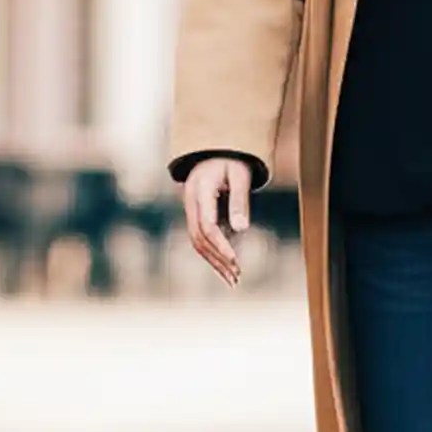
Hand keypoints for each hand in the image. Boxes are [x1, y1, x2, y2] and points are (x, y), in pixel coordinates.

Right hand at [182, 157, 250, 286]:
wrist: (214, 151)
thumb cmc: (231, 161)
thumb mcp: (239, 175)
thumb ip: (239, 200)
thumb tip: (242, 229)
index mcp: (199, 192)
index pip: (207, 226)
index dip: (221, 245)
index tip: (236, 261)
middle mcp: (190, 203)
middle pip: (199, 238)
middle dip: (218, 259)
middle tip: (237, 277)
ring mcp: (189, 210)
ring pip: (197, 242)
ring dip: (214, 262)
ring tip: (233, 280)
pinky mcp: (194, 216)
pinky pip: (200, 239)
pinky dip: (212, 254)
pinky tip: (226, 267)